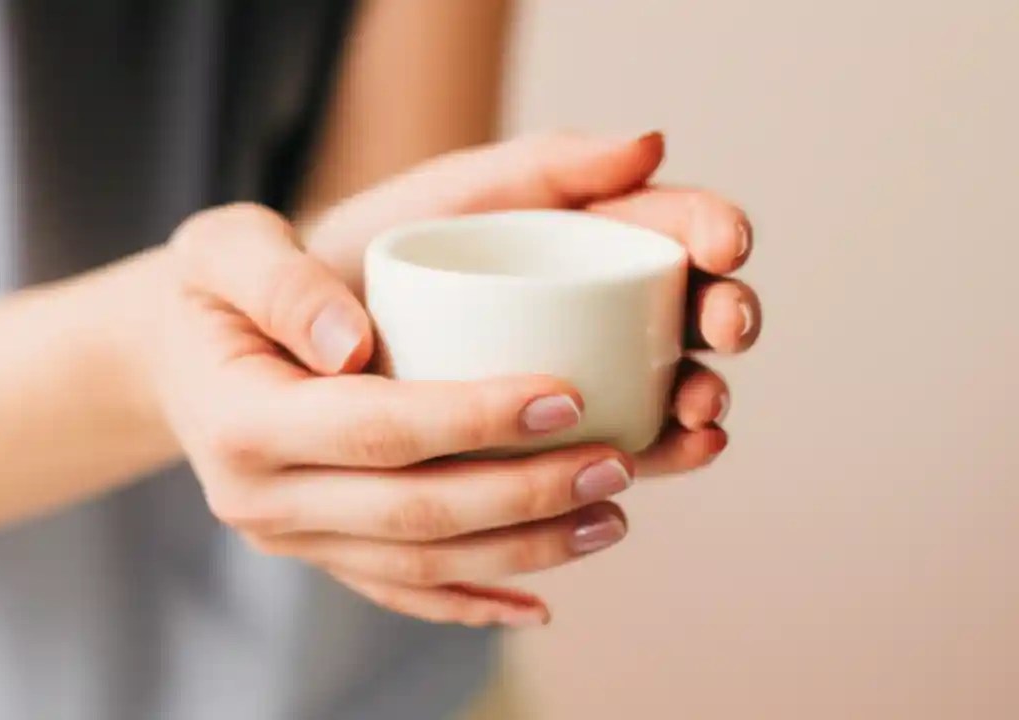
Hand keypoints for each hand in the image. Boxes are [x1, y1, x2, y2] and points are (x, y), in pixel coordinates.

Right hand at [153, 204, 637, 625]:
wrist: (176, 356)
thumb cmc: (215, 289)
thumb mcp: (224, 247)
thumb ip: (280, 279)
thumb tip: (350, 344)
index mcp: (240, 421)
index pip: (377, 429)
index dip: (476, 418)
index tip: (568, 395)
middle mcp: (261, 499)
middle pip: (413, 514)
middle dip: (525, 495)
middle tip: (618, 463)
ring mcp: (292, 539)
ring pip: (421, 566)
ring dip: (523, 551)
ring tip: (611, 516)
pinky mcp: (319, 555)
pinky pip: (401, 594)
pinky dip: (474, 603)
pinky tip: (541, 603)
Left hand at [306, 131, 760, 476]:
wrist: (290, 338)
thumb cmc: (372, 247)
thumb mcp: (451, 194)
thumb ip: (543, 161)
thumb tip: (650, 143)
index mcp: (585, 226)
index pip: (671, 219)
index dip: (712, 225)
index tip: (724, 244)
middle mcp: (600, 300)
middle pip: (691, 304)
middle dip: (725, 313)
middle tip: (728, 328)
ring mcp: (590, 371)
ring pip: (671, 383)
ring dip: (702, 396)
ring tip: (703, 414)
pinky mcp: (560, 438)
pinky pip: (624, 447)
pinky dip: (660, 456)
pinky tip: (677, 460)